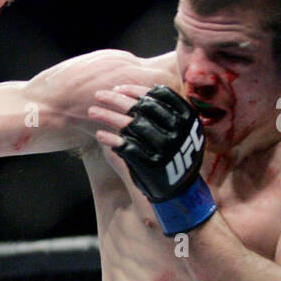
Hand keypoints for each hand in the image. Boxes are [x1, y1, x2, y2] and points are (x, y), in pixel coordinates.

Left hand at [89, 84, 216, 233]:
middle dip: (116, 99)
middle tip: (98, 94)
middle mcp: (177, 131)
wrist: (182, 191)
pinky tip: (99, 134)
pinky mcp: (151, 165)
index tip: (118, 88)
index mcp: (188, 118)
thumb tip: (134, 91)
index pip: (159, 95)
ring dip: (107, 115)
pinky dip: (110, 139)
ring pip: (131, 125)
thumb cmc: (176, 155)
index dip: (136, 90)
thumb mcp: (182, 131)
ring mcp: (164, 148)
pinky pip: (126, 147)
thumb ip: (165, 112)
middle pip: (141, 107)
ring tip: (92, 110)